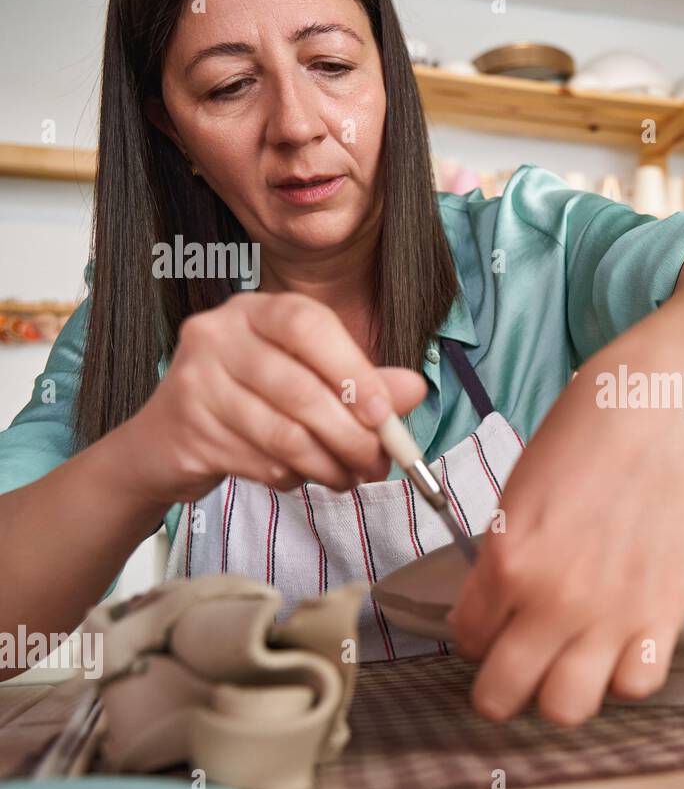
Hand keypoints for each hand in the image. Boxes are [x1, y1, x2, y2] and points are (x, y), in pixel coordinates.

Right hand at [120, 291, 425, 505]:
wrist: (164, 442)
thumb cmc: (250, 402)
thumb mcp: (309, 380)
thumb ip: (362, 383)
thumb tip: (414, 389)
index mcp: (256, 310)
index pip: (309, 325)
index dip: (354, 371)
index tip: (385, 415)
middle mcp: (218, 334)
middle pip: (300, 389)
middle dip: (351, 437)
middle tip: (378, 464)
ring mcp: (195, 381)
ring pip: (283, 434)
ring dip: (328, 465)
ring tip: (347, 477)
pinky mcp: (187, 430)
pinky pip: (260, 463)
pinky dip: (293, 478)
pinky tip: (301, 477)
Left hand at [449, 341, 683, 725]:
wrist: (657, 408)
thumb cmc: (586, 437)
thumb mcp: (519, 496)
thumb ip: (505, 560)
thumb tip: (497, 606)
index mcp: (507, 562)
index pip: (467, 640)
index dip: (477, 636)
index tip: (494, 625)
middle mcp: (554, 598)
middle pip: (505, 695)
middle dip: (502, 687)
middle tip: (518, 665)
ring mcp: (612, 612)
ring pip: (568, 707)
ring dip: (562, 692)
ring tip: (570, 663)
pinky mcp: (665, 612)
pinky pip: (637, 684)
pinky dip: (626, 676)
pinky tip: (621, 648)